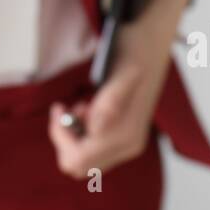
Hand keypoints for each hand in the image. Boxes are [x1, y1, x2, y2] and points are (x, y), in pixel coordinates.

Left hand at [47, 16, 171, 178]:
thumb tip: (97, 128)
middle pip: (78, 165)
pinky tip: (89, 108)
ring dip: (74, 134)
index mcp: (125, 136)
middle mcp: (127, 146)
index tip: (60, 107)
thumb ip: (109, 102)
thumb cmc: (131, 55)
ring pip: (84, 159)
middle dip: (65, 138)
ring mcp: (126, 144)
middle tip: (68, 108)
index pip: (77, 159)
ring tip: (82, 105)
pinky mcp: (123, 138)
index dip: (61, 136)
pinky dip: (83, 131)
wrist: (150, 45)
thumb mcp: (119, 73)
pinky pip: (93, 149)